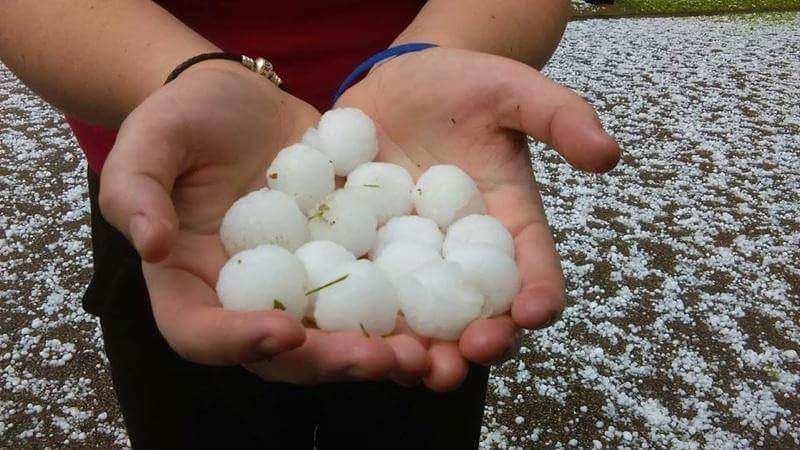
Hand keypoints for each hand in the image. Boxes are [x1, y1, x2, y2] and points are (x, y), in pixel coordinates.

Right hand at [100, 61, 428, 384]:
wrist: (241, 98)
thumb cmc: (183, 118)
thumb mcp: (148, 142)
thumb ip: (136, 191)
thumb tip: (152, 246)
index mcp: (190, 282)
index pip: (200, 334)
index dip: (237, 343)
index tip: (285, 331)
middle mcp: (248, 296)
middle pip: (283, 352)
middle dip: (330, 362)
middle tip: (377, 359)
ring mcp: (299, 282)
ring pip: (336, 335)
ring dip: (378, 352)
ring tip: (422, 355)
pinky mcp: (342, 260)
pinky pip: (373, 294)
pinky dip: (406, 311)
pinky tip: (445, 314)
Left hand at [337, 47, 620, 390]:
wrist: (399, 82)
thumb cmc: (463, 85)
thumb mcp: (512, 90)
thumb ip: (559, 116)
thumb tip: (609, 154)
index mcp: (504, 226)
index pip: (531, 269)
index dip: (539, 294)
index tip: (536, 313)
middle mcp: (457, 255)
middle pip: (474, 314)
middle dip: (471, 346)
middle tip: (460, 362)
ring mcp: (406, 259)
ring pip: (415, 319)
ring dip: (412, 350)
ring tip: (406, 367)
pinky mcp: (358, 251)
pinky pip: (355, 289)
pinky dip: (350, 318)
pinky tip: (339, 334)